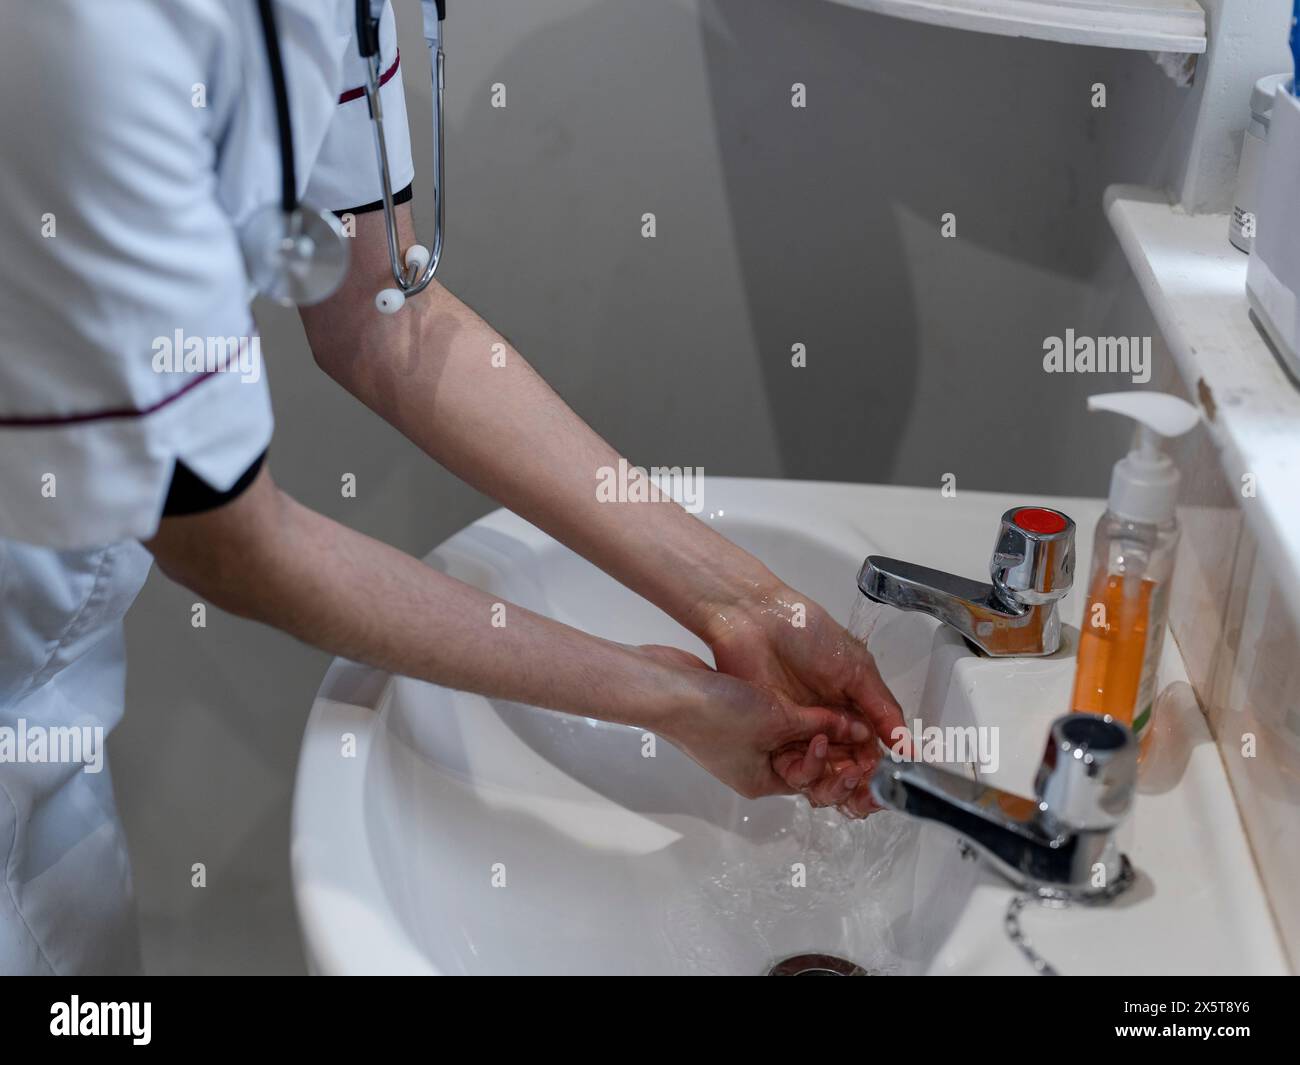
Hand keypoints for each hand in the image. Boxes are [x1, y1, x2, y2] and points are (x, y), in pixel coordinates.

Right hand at [639, 644, 876, 803]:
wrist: (668, 689)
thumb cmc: (714, 715)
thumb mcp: (776, 721)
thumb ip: (817, 724)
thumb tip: (854, 729)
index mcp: (762, 781)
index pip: (812, 783)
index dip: (840, 771)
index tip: (863, 756)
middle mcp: (754, 768)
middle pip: (805, 766)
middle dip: (836, 757)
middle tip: (866, 745)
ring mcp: (745, 744)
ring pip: (794, 742)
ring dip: (820, 732)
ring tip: (850, 722)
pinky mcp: (739, 718)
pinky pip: (780, 722)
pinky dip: (801, 717)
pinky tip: (822, 704)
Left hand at [702, 582, 909, 816]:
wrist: (755, 621)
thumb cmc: (807, 633)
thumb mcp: (856, 669)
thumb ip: (883, 709)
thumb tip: (910, 748)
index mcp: (851, 707)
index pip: (871, 749)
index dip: (880, 768)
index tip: (886, 779)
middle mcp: (827, 723)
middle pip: (848, 766)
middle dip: (859, 780)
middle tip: (865, 785)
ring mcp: (799, 732)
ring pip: (821, 771)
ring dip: (835, 780)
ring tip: (844, 775)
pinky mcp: (771, 737)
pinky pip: (792, 767)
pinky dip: (807, 773)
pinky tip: (819, 771)